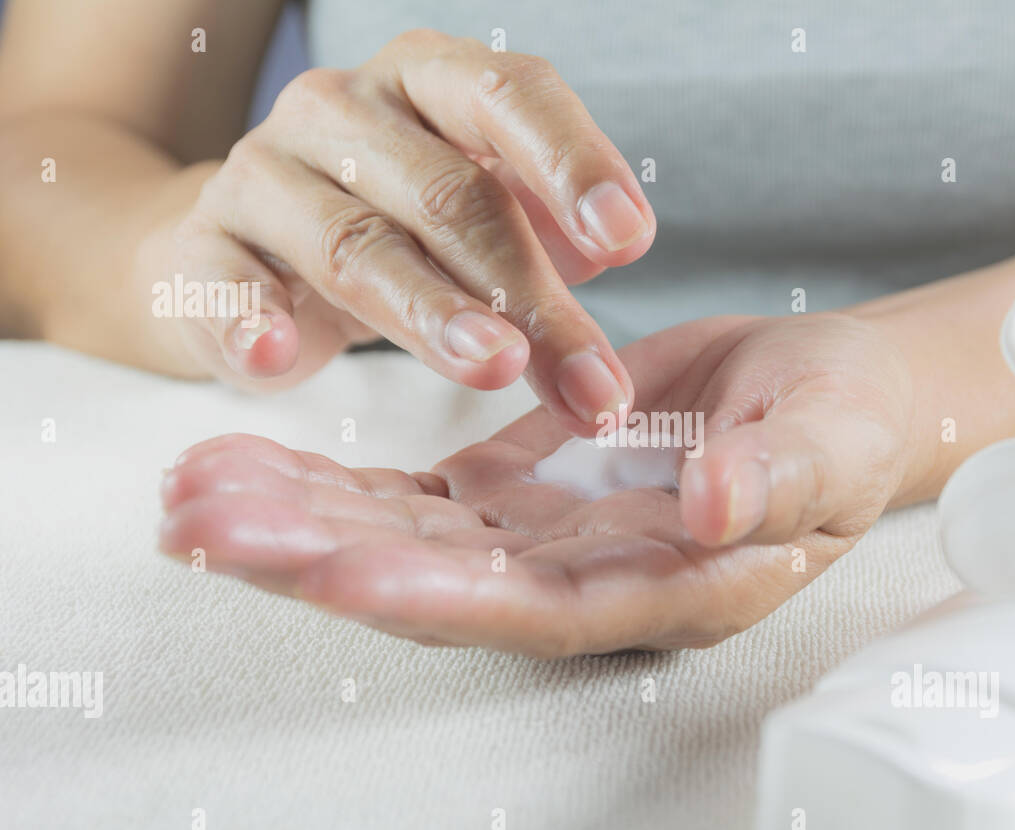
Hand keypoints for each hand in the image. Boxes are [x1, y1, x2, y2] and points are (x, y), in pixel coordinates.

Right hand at [140, 29, 650, 431]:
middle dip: (529, 293)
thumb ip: (547, 228)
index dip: (574, 164)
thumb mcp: (479, 215)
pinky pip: (222, 277)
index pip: (511, 95)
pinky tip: (276, 355)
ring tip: (494, 367)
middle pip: (449, 195)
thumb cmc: (392, 228)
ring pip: (355, 244)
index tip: (632, 240)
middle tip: (589, 380)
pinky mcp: (203, 244)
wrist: (242, 251)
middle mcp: (343, 110)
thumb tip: (618, 248)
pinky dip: (247, 316)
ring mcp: (264, 173)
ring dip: (428, 312)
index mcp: (429, 84)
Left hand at [159, 313, 915, 655]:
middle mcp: (582, 577)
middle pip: (436, 585)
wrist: (817, 394)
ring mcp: (538, 536)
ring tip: (192, 494)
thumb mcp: (835, 445)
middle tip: (209, 527)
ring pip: (399, 540)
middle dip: (318, 559)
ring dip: (294, 519)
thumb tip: (711, 506)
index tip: (343, 569)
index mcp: (665, 585)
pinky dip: (326, 480)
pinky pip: (404, 494)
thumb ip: (779, 481)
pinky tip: (248, 463)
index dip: (441, 594)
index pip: (540, 607)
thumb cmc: (843, 426)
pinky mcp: (510, 487)